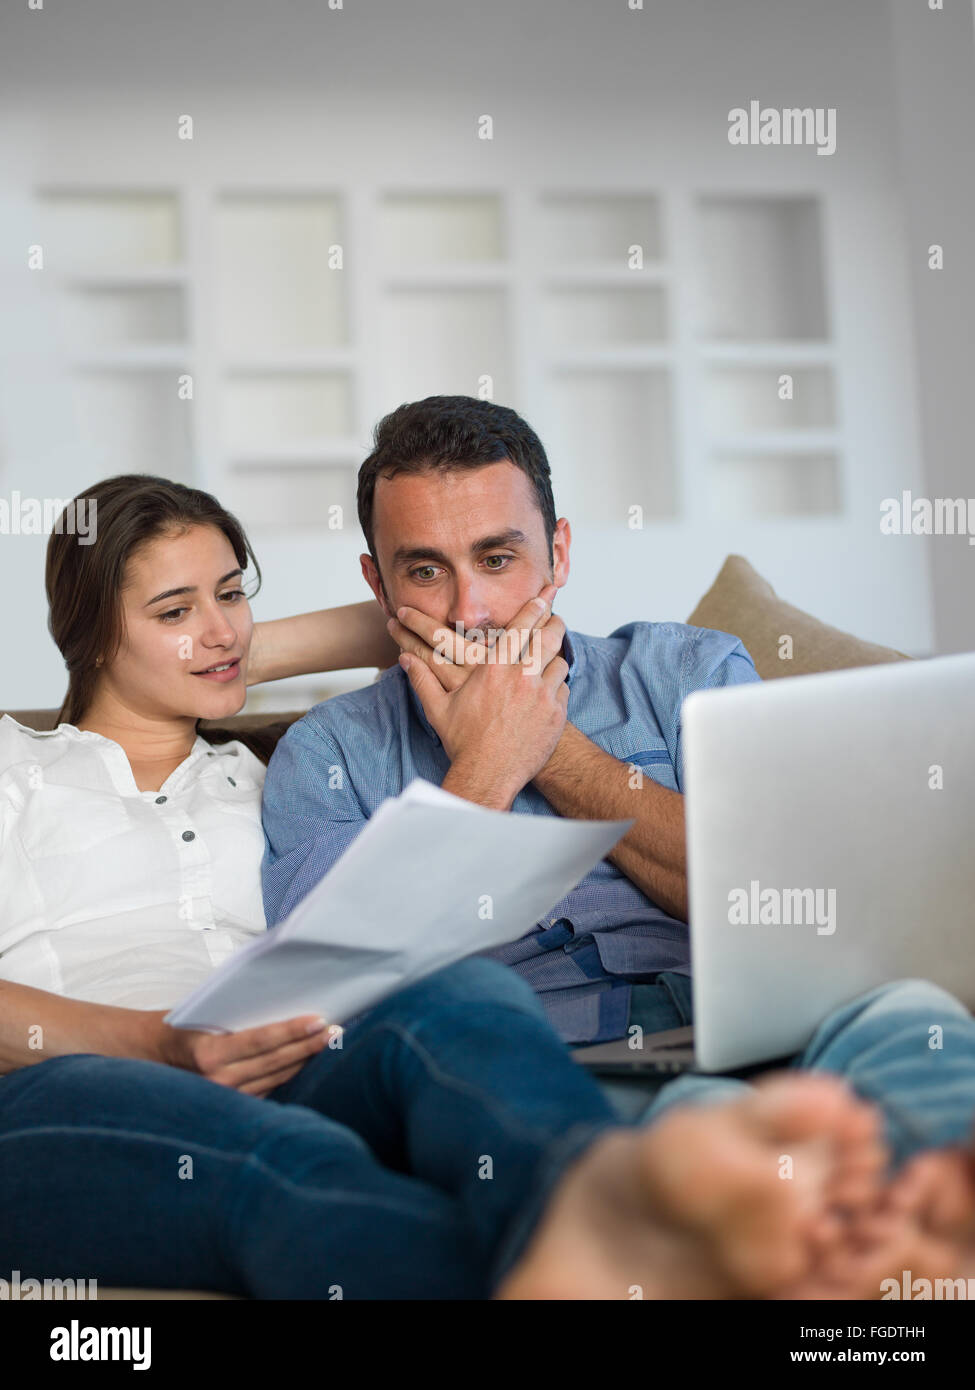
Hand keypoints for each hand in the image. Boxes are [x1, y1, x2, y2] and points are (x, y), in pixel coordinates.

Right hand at [149, 1011, 332, 1096]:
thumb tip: (281, 995)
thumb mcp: (202, 1013)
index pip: (261, 1041)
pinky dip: (289, 1073)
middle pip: (275, 1062)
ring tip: (328, 1042)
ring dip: (304, 1060)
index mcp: (209, 1055)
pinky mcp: (231, 1107)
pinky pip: (268, 1089)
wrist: (148, 1056)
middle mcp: (217, 1082)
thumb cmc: (179, 1026)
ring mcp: (225, 1099)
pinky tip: (307, 1060)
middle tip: (336, 1030)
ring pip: (277, 1078)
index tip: (319, 1021)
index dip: (293, 1032)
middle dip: (309, 1046)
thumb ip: (237, 1011)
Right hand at [395, 590, 569, 806]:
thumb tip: (403, 660)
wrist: (487, 775)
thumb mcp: (439, 709)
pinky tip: (549, 691)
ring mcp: (542, 696)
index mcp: (493, 669)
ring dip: (555, 659)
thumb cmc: (463, 742)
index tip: (544, 597)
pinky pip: (563, 689)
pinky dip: (557, 686)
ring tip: (552, 658)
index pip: (521, 627)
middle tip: (557, 618)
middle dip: (555, 624)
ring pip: (559, 663)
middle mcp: (521, 677)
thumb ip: (423, 680)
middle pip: (549, 638)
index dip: (535, 608)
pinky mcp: (555, 715)